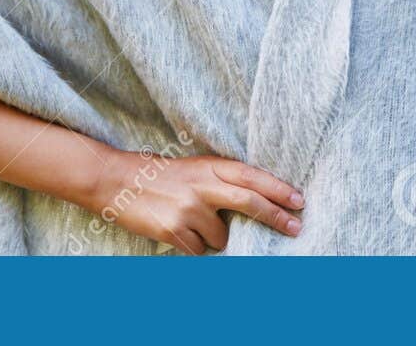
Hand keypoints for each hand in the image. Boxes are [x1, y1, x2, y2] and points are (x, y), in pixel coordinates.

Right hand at [85, 151, 305, 254]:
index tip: (299, 201)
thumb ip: (220, 180)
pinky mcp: (174, 230)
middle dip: (276, 217)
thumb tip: (252, 202)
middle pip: (249, 202)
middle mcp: (202, 186)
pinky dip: (193, 246)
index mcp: (209, 166)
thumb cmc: (158, 174)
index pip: (252, 177)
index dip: (278, 189)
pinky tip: (177, 231)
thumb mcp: (193, 168)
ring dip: (213, 237)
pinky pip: (199, 250)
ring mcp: (188, 209)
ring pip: (221, 237)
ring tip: (190, 221)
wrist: (116, 180)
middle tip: (295, 227)